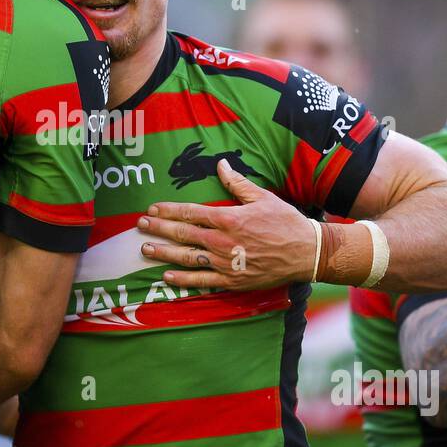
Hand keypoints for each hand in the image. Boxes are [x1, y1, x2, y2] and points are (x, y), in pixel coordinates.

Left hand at [138, 158, 315, 289]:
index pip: (190, 213)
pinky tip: (167, 276)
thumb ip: (237, 183)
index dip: (168, 211)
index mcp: (228, 218)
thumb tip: (221, 165)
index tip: (152, 210)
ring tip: (145, 248)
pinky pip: (201, 281)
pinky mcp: (232, 281)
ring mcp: (225, 263)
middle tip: (140, 226)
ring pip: (186, 257)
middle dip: (159, 229)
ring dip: (163, 253)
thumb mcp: (262, 197)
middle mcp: (222, 241)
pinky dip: (182, 279)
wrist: (305, 252)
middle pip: (183, 234)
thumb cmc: (285, 222)